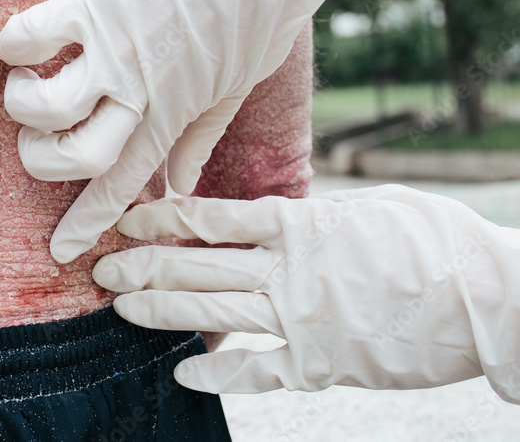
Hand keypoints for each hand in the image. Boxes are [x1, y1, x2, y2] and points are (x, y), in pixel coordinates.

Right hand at [0, 0, 405, 262]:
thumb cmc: (261, 6)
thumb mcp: (238, 84)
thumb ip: (202, 135)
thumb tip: (185, 183)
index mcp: (171, 115)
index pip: (120, 187)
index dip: (85, 224)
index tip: (59, 251)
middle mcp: (139, 92)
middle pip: (72, 160)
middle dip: (41, 159)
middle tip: (37, 133)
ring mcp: (113, 48)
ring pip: (45, 108)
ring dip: (22, 102)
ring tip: (27, 79)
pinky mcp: (94, 0)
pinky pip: (32, 40)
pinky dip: (14, 45)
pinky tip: (23, 34)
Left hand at [92, 185, 519, 403]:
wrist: (494, 301)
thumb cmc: (441, 244)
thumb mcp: (374, 207)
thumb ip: (318, 215)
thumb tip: (282, 218)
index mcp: (300, 224)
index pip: (210, 219)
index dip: (161, 220)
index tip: (126, 219)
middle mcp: (288, 270)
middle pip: (196, 266)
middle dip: (142, 266)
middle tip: (101, 268)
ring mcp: (300, 320)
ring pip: (211, 314)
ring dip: (159, 310)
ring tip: (119, 306)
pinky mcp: (321, 365)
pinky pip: (257, 372)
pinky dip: (219, 374)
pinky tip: (182, 374)